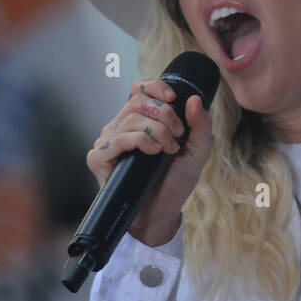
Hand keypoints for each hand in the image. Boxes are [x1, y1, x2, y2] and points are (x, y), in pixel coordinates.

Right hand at [86, 77, 213, 244]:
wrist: (162, 213)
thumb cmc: (175, 182)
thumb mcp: (197, 152)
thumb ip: (200, 126)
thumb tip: (194, 99)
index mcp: (140, 120)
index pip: (139, 89)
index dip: (154, 87)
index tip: (173, 97)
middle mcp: (121, 127)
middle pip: (137, 101)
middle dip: (164, 113)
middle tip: (178, 134)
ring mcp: (108, 142)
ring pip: (130, 118)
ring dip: (157, 130)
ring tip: (168, 149)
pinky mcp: (99, 158)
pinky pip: (117, 139)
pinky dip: (141, 141)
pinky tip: (154, 152)